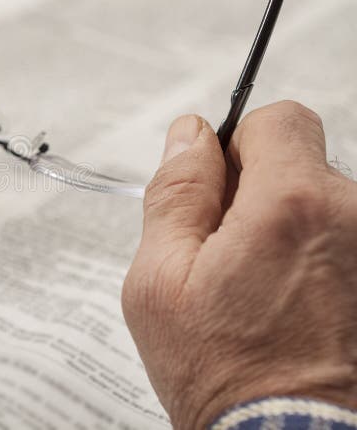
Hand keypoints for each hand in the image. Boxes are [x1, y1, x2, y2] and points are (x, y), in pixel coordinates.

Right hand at [123, 101, 356, 428]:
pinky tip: (298, 315)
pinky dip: (320, 267)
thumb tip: (189, 135)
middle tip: (230, 264)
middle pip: (303, 169)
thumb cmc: (224, 377)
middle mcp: (353, 220)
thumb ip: (176, 195)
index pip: (279, 121)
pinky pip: (344, 247)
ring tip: (266, 301)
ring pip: (326, 212)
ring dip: (292, 238)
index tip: (221, 189)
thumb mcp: (161, 283)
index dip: (239, 148)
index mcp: (291, 207)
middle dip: (261, 200)